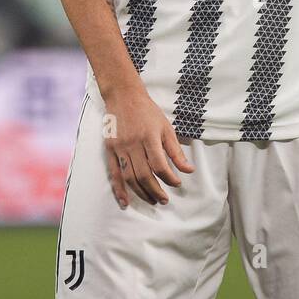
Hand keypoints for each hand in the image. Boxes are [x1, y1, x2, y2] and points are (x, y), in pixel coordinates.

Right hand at [102, 84, 193, 206]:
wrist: (123, 96)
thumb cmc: (147, 111)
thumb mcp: (166, 127)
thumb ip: (175, 151)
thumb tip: (188, 170)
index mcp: (149, 137)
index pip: (159, 165)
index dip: (169, 178)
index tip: (177, 183)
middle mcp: (133, 144)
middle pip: (144, 175)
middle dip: (155, 191)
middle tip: (164, 200)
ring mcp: (120, 148)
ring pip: (130, 177)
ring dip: (141, 193)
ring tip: (151, 200)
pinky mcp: (110, 150)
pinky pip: (114, 174)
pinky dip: (119, 189)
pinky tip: (125, 202)